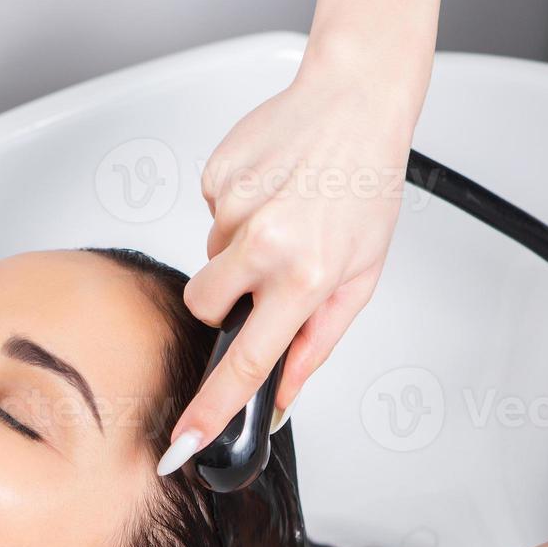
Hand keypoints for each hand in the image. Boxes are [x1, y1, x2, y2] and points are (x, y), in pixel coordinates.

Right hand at [159, 54, 421, 467]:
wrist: (355, 102)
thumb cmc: (366, 187)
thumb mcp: (360, 278)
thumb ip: (316, 344)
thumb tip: (281, 399)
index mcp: (307, 276)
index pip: (249, 362)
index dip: (212, 411)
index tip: (182, 445)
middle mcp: (267, 243)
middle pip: (203, 305)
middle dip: (223, 300)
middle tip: (267, 272)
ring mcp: (236, 206)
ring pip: (208, 257)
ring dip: (238, 249)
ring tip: (284, 214)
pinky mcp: (215, 174)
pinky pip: (211, 214)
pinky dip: (237, 210)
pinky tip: (272, 187)